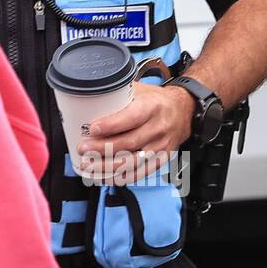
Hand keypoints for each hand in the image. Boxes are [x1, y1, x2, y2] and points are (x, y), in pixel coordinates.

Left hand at [76, 81, 193, 183]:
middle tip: (83, 148)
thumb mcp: (139, 90)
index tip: (92, 129)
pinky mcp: (161, 160)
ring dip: (108, 166)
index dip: (111, 125)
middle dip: (102, 148)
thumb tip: (88, 95)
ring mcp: (161, 147)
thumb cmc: (155, 100)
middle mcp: (158, 128)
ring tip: (88, 165)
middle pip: (129, 143)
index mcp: (152, 107)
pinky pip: (140, 173)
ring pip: (133, 162)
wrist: (183, 111)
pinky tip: (104, 177)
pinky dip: (121, 178)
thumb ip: (118, 94)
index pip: (131, 118)